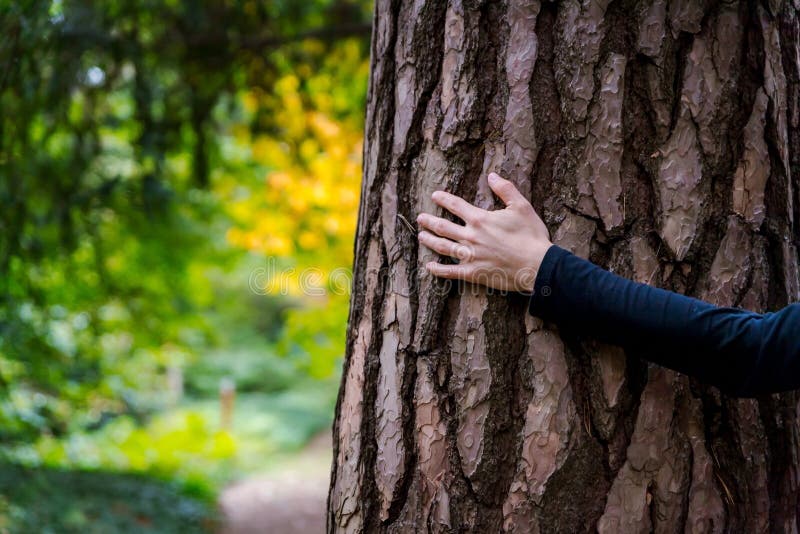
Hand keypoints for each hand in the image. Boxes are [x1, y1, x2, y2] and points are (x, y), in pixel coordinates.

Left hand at [417, 172, 552, 292]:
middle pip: (442, 226)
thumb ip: (505, 189)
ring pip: (442, 247)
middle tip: (420, 218)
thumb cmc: (531, 236)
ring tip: (420, 237)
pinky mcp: (473, 273)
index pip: (455, 205)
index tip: (434, 196)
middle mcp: (470, 236)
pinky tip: (428, 267)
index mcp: (480, 219)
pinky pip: (450, 271)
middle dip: (429, 221)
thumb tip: (492, 175)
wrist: (537, 265)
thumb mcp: (521, 207)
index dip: (443, 199)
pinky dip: (437, 269)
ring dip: (429, 241)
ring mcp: (470, 255)